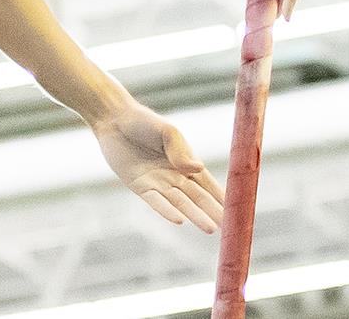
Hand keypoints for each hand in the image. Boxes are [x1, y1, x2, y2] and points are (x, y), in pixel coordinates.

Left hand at [92, 103, 224, 233]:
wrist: (113, 120)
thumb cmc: (143, 122)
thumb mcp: (167, 131)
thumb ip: (180, 150)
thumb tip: (197, 169)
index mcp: (185, 161)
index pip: (207, 183)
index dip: (220, 197)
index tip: (235, 211)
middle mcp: (174, 175)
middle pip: (197, 197)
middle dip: (212, 211)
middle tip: (227, 228)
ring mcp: (158, 182)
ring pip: (180, 202)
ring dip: (195, 215)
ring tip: (210, 229)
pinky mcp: (140, 186)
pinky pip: (156, 201)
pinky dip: (167, 210)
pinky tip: (180, 220)